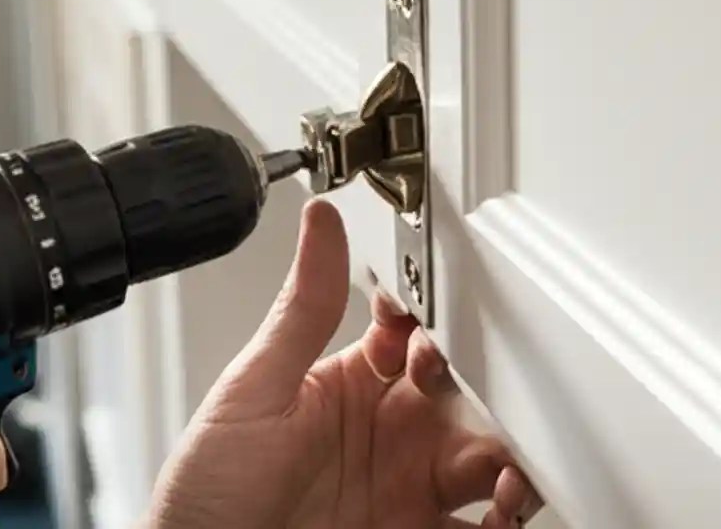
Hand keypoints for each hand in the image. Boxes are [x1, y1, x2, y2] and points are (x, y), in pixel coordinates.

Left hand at [146, 200, 542, 527]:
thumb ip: (302, 309)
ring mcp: (405, 487)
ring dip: (511, 462)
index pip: (416, 338)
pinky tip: (501, 517)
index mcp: (349, 385)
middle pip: (467, 399)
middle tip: (502, 403)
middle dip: (496, 395)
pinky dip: (506, 521)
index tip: (464, 323)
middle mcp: (386, 433)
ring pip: (486, 462)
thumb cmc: (209, 489)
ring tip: (508, 476)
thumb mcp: (256, 389)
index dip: (446, 327)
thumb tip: (320, 221)